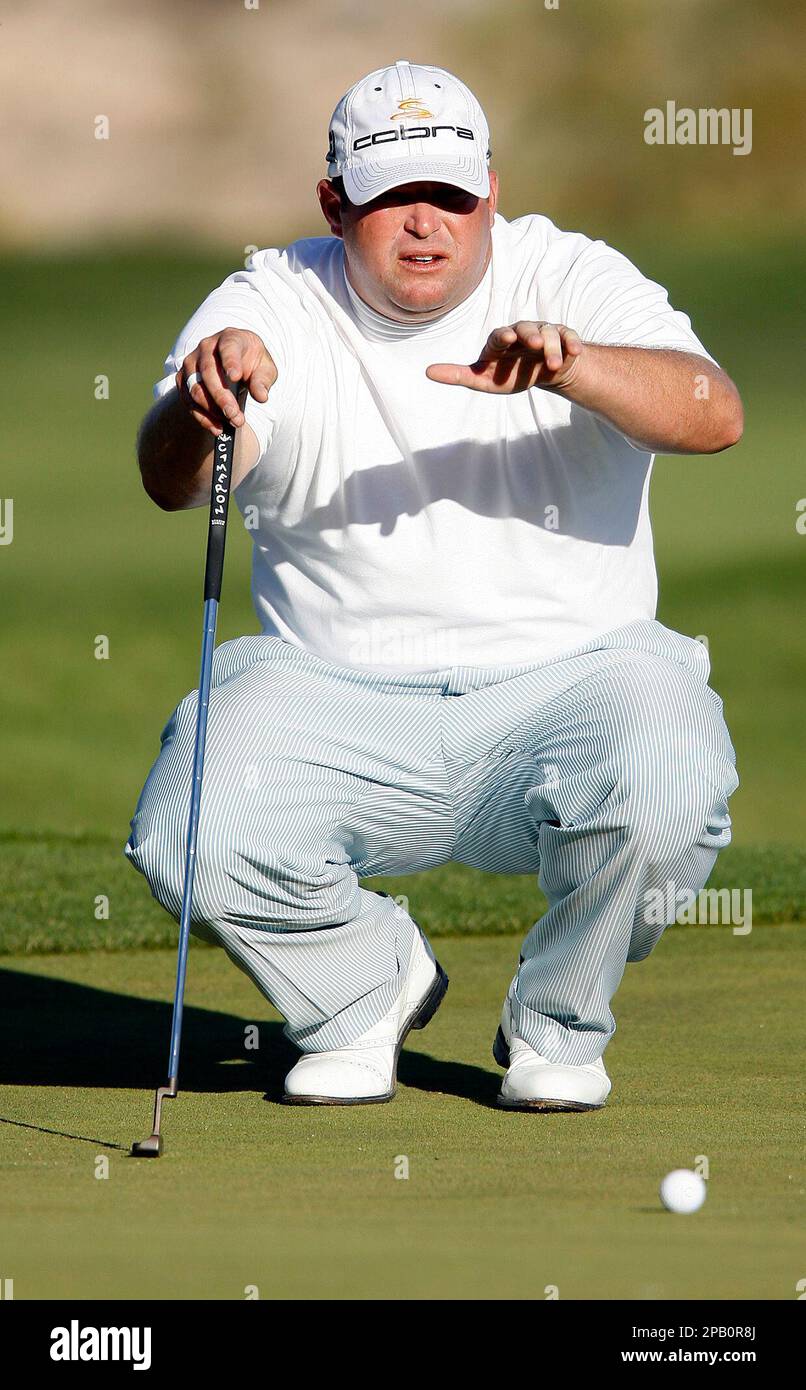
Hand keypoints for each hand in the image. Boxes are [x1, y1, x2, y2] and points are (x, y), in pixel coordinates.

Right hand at [176, 328, 276, 435]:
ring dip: (212, 410)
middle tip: (236, 416)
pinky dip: (202, 417)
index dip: (230, 362)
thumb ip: (263, 380)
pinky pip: (188, 400)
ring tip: (232, 422)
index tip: (236, 376)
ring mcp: (192, 363)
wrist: (236, 364)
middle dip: (222, 397)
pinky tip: (217, 428)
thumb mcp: (265, 369)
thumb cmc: (252, 364)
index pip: (228, 348)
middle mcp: (207, 347)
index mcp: (230, 338)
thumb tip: (261, 397)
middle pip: (208, 372)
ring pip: (195, 388)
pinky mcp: (184, 380)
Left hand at [426, 320, 582, 393]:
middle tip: (535, 346)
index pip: (500, 334)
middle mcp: (523, 332)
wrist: (543, 374)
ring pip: (549, 333)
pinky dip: (572, 344)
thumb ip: (458, 375)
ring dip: (552, 347)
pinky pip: (569, 337)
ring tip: (553, 365)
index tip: (507, 338)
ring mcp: (545, 333)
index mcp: (502, 340)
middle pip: (526, 328)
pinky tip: (575, 352)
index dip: (504, 336)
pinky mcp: (564, 338)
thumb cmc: (509, 375)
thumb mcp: (484, 380)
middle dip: (532, 335)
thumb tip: (426, 372)